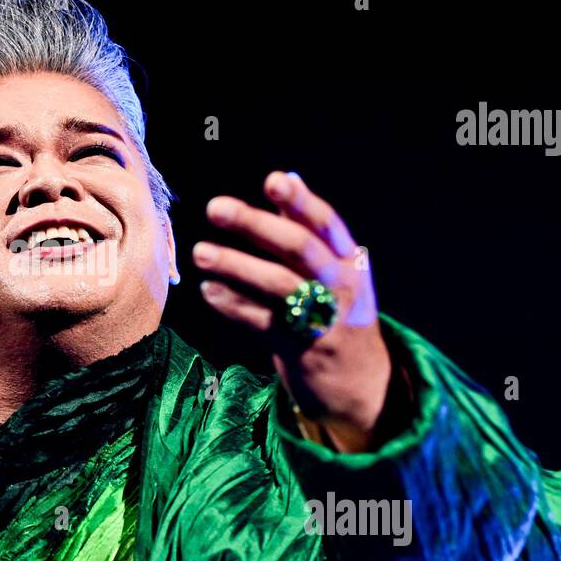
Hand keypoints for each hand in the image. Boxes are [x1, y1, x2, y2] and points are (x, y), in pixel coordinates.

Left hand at [193, 171, 392, 451]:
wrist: (359, 383)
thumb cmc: (337, 314)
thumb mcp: (335, 270)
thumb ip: (308, 228)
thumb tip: (288, 177)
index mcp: (350, 261)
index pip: (326, 223)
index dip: (300, 200)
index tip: (273, 181)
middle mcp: (341, 286)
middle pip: (299, 248)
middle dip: (256, 225)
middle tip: (216, 207)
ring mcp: (323, 318)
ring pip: (278, 285)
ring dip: (237, 265)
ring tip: (201, 252)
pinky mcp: (301, 348)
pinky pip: (262, 322)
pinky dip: (233, 305)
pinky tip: (209, 290)